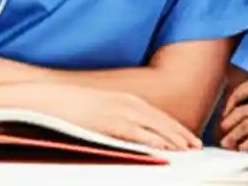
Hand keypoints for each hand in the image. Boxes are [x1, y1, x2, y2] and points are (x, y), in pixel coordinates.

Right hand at [22, 83, 200, 150]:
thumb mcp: (101, 110)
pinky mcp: (111, 122)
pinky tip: (166, 148)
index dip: (176, 128)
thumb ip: (118, 118)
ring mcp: (120, 112)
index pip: (158, 116)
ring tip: (190, 149)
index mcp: (127, 100)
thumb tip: (128, 133)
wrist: (50, 98)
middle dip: (181, 133)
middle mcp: (128, 103)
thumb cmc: (73, 106)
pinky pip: (138, 134)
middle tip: (198, 146)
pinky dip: (154, 140)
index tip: (189, 138)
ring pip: (155, 127)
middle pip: (162, 121)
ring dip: (174, 138)